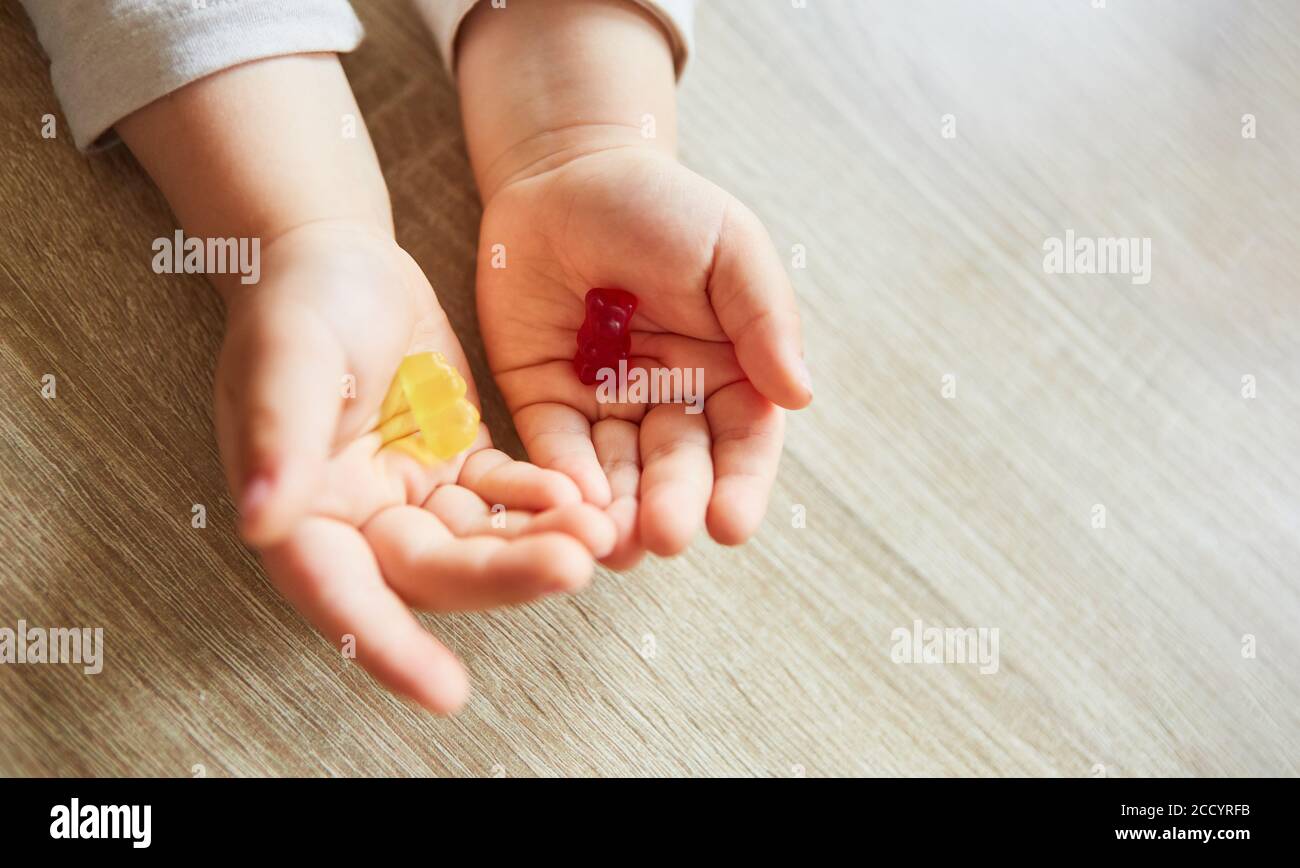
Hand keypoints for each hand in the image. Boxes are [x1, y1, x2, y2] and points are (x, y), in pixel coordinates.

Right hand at [219, 221, 615, 712]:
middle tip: (571, 565)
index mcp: (300, 513)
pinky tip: (583, 497)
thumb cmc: (296, 304)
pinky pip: (505, 496)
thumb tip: (263, 521)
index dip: (390, 648)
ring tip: (597, 534)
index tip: (447, 692)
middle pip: (435, 571)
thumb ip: (277, 440)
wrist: (336, 257)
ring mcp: (412, 496)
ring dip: (537, 545)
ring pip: (481, 542)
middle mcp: (359, 519)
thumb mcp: (284, 360)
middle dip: (503, 576)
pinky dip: (541, 500)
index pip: (342, 596)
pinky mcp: (457, 464)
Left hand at [476, 145, 811, 567]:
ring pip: (617, 474)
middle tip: (667, 536)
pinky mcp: (544, 401)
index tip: (732, 524)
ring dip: (618, 513)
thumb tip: (800, 394)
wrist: (567, 172)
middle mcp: (669, 401)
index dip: (740, 486)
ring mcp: (605, 406)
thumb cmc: (661, 205)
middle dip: (674, 506)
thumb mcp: (728, 247)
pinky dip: (563, 478)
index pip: (742, 442)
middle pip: (677, 468)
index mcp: (727, 372)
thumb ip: (763, 317)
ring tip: (617, 544)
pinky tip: (571, 504)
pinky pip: (556, 448)